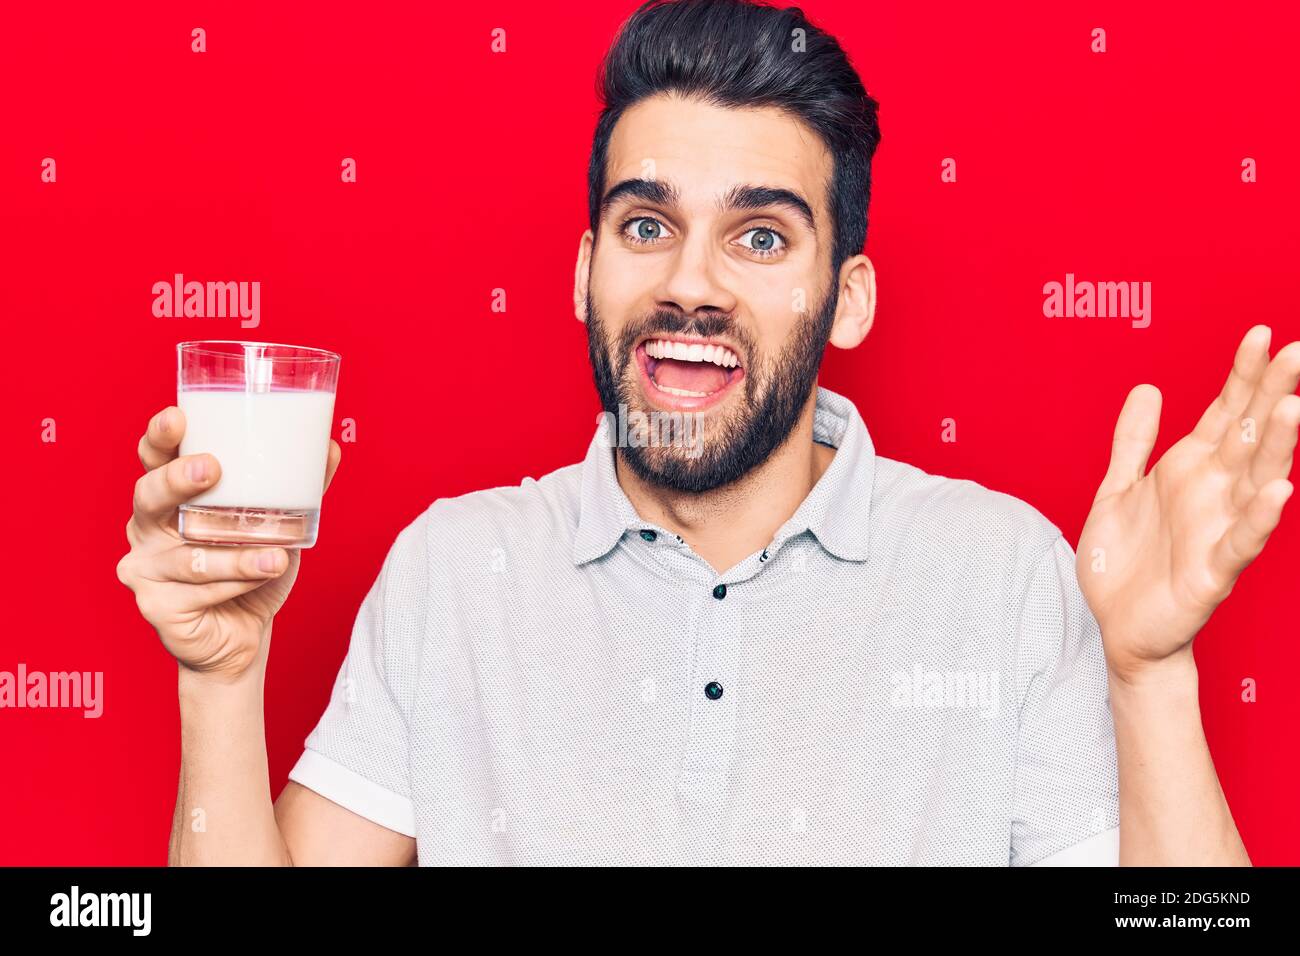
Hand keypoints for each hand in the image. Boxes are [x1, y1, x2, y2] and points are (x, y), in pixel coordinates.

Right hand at [115, 405, 342, 680]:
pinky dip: (238, 581)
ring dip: (236, 553)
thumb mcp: (279, 524)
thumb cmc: (252, 571)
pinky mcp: (156, 606)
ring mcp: (145, 569)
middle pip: (149, 496)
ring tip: (277, 551)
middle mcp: (147, 529)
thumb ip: (299, 487)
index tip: (177, 417)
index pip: (154, 459)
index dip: (159, 438)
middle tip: (211, 469)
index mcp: (169, 498)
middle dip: (178, 480)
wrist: (242, 638)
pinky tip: (265, 573)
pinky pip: (200, 589)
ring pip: (189, 554)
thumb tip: (329, 446)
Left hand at [1077, 326, 1299, 682]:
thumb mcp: (1117, 490)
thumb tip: (1148, 389)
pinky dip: (1258, 519)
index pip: (1225, 414)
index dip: (1242, 376)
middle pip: (1249, 436)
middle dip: (1271, 395)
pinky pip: (1240, 543)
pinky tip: (1279, 493)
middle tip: (1297, 351)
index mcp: (1189, 471)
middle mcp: (1212, 494)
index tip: (1260, 334)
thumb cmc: (1124, 562)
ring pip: (1255, 482)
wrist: (1117, 627)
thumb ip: (1133, 443)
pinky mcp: (1212, 572)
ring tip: (1294, 408)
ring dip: (1276, 447)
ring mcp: (1217, 531)